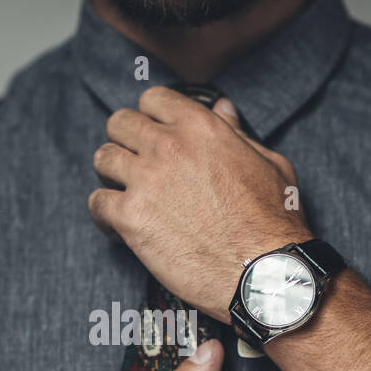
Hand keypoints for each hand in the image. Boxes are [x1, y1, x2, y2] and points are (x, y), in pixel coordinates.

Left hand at [88, 86, 310, 321]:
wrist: (261, 271)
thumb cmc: (273, 221)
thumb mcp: (268, 163)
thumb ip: (238, 132)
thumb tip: (223, 107)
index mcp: (201, 127)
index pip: (153, 99)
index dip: (151, 116)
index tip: (154, 136)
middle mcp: (168, 146)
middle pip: (120, 124)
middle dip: (125, 141)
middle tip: (136, 165)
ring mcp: (146, 181)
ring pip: (102, 159)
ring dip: (111, 175)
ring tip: (125, 194)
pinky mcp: (131, 218)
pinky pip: (96, 203)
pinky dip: (104, 215)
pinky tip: (120, 228)